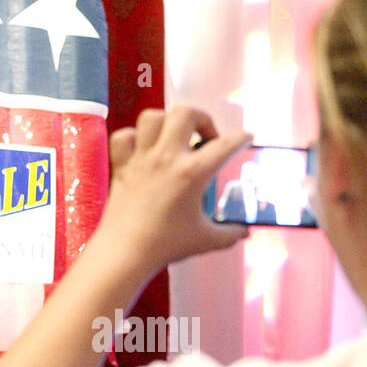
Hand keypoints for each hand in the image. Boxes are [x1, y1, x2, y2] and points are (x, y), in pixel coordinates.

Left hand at [95, 107, 251, 271]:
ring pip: (152, 117)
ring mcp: (141, 158)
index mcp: (193, 172)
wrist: (124, 252)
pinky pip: (123, 136)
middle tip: (205, 138)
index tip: (246, 137)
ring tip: (174, 138)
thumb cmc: (166, 245)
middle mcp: (167, 157)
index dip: (240, 138)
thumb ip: (229, 234)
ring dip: (167, 122)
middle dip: (201, 119)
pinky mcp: (121, 165)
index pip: (224, 145)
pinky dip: (133, 137)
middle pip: (185, 113)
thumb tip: (243, 231)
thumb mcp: (206, 240)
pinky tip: (142, 148)